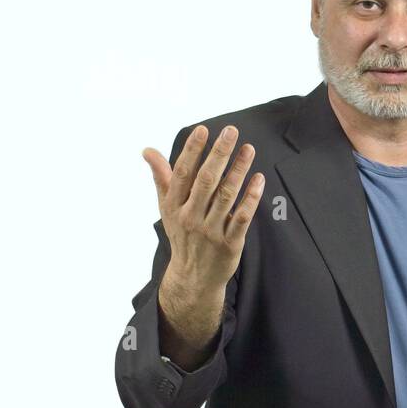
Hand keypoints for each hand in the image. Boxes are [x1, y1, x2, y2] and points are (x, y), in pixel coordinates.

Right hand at [142, 124, 263, 295]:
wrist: (193, 277)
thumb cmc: (182, 234)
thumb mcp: (167, 208)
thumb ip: (161, 177)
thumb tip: (147, 151)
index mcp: (174, 205)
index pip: (182, 173)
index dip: (192, 150)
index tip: (203, 129)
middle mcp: (190, 217)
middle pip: (206, 180)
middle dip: (219, 154)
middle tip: (231, 131)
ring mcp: (210, 230)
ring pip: (226, 195)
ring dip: (239, 170)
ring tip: (248, 149)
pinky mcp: (229, 243)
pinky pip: (242, 217)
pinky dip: (251, 198)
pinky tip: (259, 179)